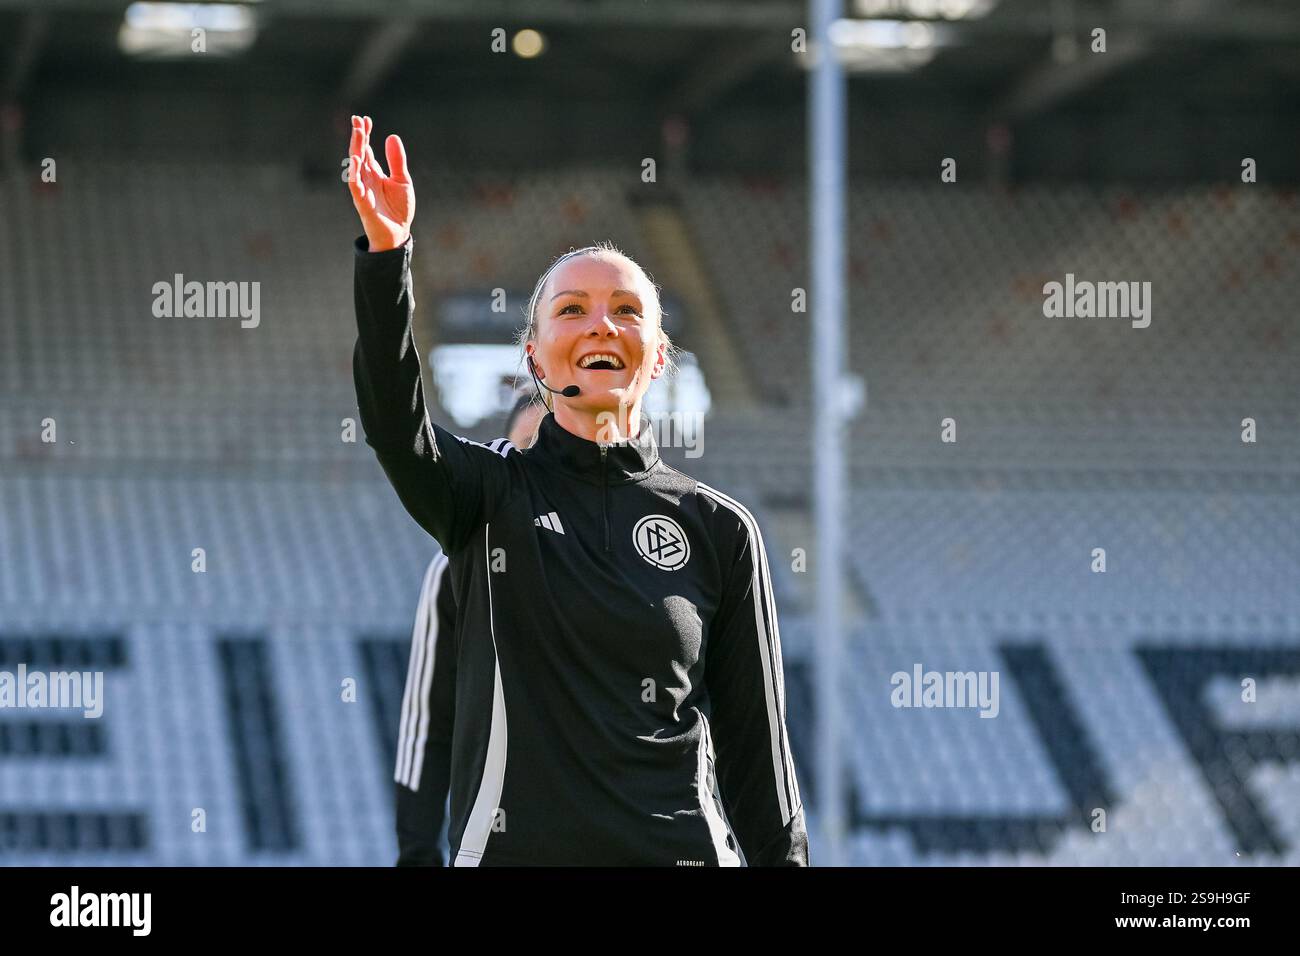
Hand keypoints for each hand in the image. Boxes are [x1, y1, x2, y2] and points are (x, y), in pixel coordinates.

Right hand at [346, 114, 414, 251]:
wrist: (398, 233)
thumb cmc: (399, 209)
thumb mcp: (402, 181)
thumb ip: (396, 161)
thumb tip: (391, 136)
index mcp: (374, 172)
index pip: (367, 149)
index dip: (365, 134)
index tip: (365, 119)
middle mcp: (366, 178)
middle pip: (359, 153)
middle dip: (358, 137)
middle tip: (357, 120)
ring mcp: (363, 189)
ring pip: (355, 166)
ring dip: (356, 149)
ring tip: (358, 133)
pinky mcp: (362, 202)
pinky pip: (355, 186)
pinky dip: (354, 173)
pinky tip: (356, 160)